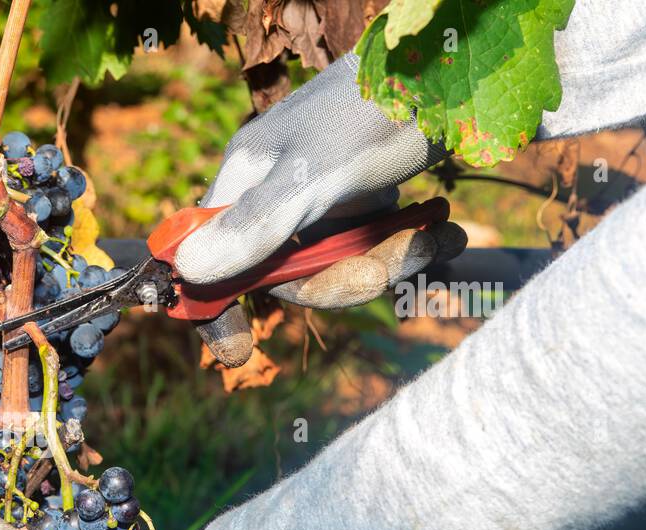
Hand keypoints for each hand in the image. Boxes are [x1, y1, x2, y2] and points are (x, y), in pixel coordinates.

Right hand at [173, 54, 465, 366]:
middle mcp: (278, 191)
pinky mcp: (367, 194)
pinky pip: (376, 243)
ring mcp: (323, 195)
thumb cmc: (379, 105)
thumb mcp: (316, 173)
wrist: (459, 62)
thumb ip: (257, 225)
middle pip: (290, 275)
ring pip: (340, 263)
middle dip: (344, 280)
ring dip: (393, 261)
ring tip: (439, 237)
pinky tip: (446, 230)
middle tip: (390, 267)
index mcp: (248, 181)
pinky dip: (413, 245)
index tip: (235, 352)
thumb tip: (186, 270)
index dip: (215, 307)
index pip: (211, 257)